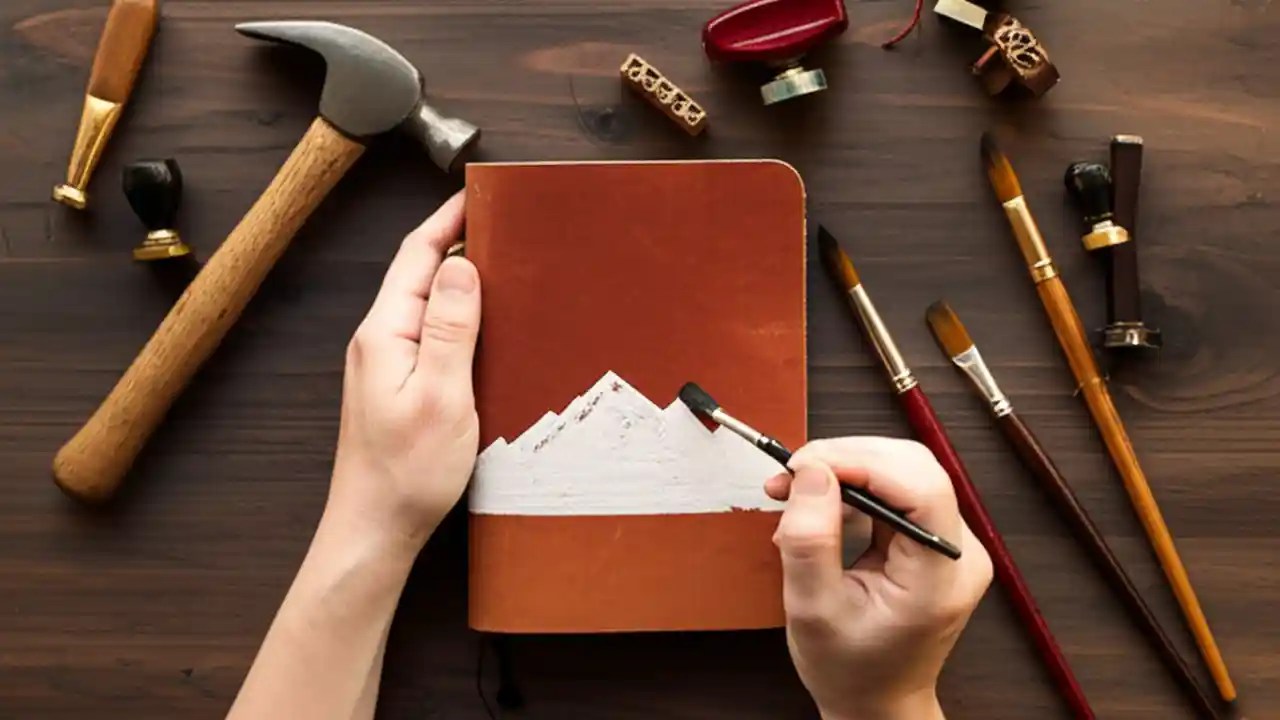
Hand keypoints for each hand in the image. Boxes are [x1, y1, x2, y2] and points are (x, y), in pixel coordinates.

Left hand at [326, 192, 481, 555]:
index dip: (448, 220)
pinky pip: (429, 333)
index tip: (480, 195)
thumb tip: (460, 267)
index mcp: (385, 333)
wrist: (374, 529)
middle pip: (419, 273)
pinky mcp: (397, 386)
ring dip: (459, 279)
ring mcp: (385, 364)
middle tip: (502, 224)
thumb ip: (450, 328)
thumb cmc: (406, 474)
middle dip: (458, 241)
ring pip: (425, 303)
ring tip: (501, 265)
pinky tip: (484, 325)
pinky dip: (458, 315)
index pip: (416, 256)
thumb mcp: (441, 395)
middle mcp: (379, 341)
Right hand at [765, 437, 992, 719]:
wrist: (877, 702)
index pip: (920, 486)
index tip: (804, 465)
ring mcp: (950, 544)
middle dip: (844, 459)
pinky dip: (850, 489)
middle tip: (789, 476)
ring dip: (842, 471)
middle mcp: (958, 553)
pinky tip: (815, 510)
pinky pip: (894, 491)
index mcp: (940, 578)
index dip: (860, 461)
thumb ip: (811, 540)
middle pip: (911, 467)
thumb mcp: (812, 610)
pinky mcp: (932, 540)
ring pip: (900, 471)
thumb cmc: (850, 669)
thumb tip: (812, 472)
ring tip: (791, 495)